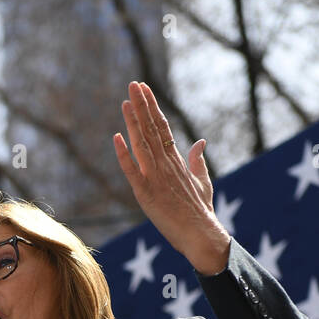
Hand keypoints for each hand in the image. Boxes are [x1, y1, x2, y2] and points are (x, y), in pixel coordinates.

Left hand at [113, 80, 229, 274]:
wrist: (201, 234)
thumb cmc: (201, 211)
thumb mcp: (203, 181)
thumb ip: (198, 160)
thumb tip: (200, 142)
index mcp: (177, 160)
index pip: (163, 127)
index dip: (152, 107)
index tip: (145, 90)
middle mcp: (166, 164)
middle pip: (152, 129)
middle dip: (142, 105)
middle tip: (133, 84)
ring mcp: (156, 177)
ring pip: (142, 143)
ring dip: (133, 121)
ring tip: (126, 100)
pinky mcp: (146, 193)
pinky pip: (132, 170)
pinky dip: (123, 154)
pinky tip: (116, 137)